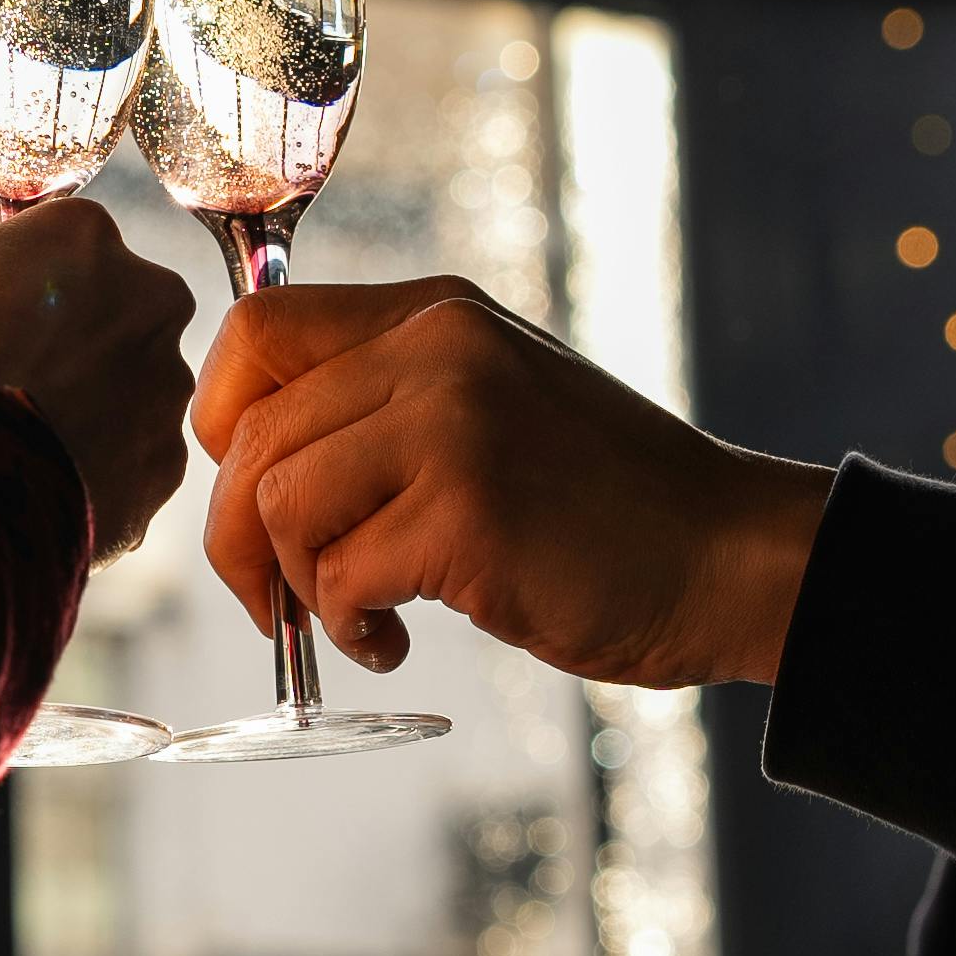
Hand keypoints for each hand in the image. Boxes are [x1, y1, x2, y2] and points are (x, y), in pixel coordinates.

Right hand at [0, 198, 196, 559]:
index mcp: (84, 234)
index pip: (78, 252)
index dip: (42, 297)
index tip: (14, 329)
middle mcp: (149, 294)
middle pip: (128, 316)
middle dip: (93, 349)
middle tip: (32, 386)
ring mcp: (166, 379)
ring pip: (141, 392)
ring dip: (103, 413)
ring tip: (34, 444)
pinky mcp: (166, 457)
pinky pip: (137, 461)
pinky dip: (104, 471)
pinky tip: (51, 482)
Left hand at [194, 275, 829, 685]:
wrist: (731, 557)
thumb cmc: (607, 505)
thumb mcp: (493, 404)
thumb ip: (388, 404)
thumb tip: (251, 462)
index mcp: (436, 314)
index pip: (257, 330)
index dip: (224, 421)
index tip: (254, 494)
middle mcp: (437, 349)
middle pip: (252, 437)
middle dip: (240, 540)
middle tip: (281, 599)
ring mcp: (454, 427)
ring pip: (279, 506)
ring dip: (299, 588)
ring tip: (361, 618)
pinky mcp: (468, 515)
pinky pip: (338, 577)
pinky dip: (348, 628)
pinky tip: (395, 641)